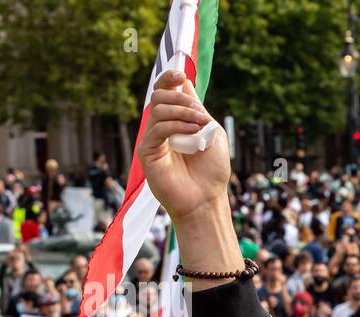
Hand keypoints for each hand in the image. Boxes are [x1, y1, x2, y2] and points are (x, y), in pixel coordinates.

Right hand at [137, 71, 229, 226]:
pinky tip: (192, 131)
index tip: (179, 74)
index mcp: (174, 122)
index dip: (168, 79)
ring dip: (182, 112)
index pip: (163, 93)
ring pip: (158, 110)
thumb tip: (185, 82)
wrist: (207, 199)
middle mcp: (161, 128)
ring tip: (200, 124)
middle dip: (180, 97)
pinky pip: (157, 129)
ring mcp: (152, 140)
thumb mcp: (212, 133)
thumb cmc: (212, 170)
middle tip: (199, 112)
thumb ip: (199, 110)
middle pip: (159, 97)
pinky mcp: (147, 153)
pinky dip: (175, 125)